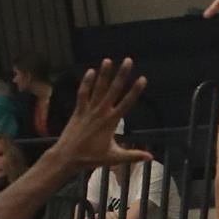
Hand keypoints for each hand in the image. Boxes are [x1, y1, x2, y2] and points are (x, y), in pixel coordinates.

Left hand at [51, 59, 150, 173]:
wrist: (67, 157)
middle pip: (113, 90)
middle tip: (128, 61)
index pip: (126, 103)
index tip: (142, 78)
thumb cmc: (91, 158)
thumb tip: (151, 157)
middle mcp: (100, 112)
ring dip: (104, 74)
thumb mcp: (114, 158)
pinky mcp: (79, 111)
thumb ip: (133, 155)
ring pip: (98, 88)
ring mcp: (88, 110)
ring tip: (108, 60)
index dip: (135, 90)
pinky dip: (86, 83)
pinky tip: (90, 71)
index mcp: (110, 122)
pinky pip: (83, 93)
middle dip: (121, 74)